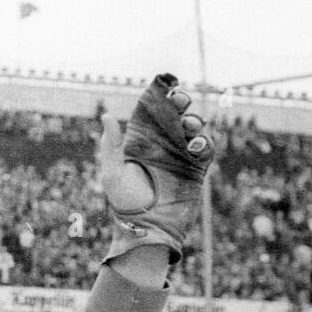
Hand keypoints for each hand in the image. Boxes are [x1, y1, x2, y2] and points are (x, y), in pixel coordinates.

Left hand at [98, 73, 214, 266]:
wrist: (147, 229)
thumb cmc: (125, 204)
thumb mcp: (113, 174)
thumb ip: (111, 146)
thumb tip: (106, 116)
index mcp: (142, 142)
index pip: (153, 112)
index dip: (161, 95)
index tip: (167, 82)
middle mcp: (162, 145)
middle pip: (177, 114)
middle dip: (181, 102)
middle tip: (180, 101)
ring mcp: (180, 156)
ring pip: (193, 127)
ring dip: (194, 120)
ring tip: (188, 126)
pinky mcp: (196, 169)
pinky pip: (205, 148)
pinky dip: (203, 142)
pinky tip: (194, 146)